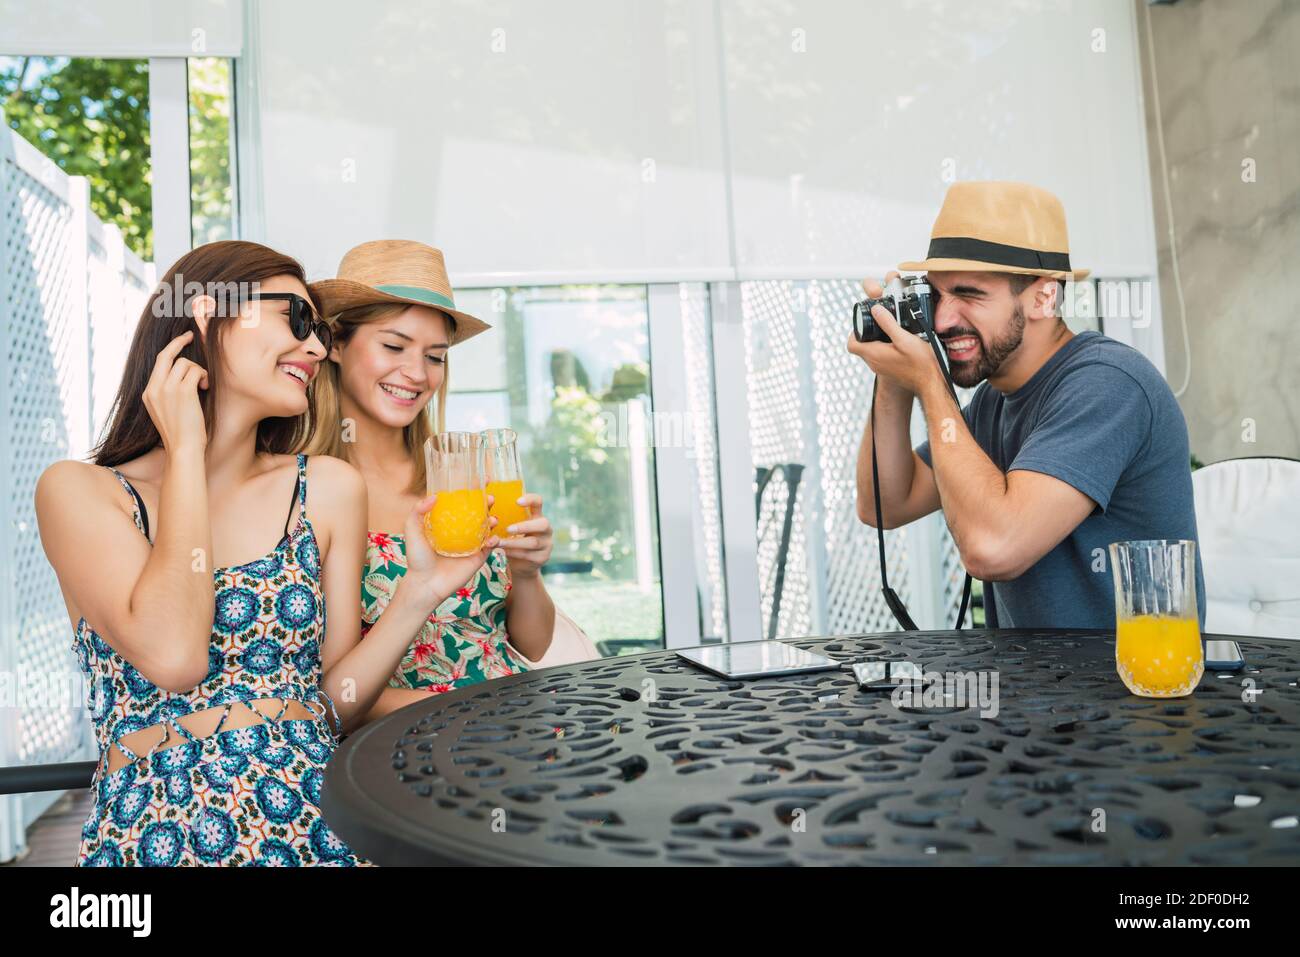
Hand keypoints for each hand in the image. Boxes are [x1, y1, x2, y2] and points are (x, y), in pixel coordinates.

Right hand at [143, 331, 208, 453]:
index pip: (158, 363)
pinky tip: (206, 388)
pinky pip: (196, 371)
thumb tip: (182, 375)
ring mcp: (167, 389)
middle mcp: (154, 388)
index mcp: (148, 393)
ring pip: (185, 363)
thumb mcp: (166, 411)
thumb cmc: (181, 434)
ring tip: (204, 385)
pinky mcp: (182, 392)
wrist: (183, 449)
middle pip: (166, 355)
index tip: (182, 340)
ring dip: (199, 370)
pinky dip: (204, 376)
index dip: (171, 349)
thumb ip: (168, 393)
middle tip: (191, 336)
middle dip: (179, 341)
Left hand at [402, 493, 499, 606]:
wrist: (424, 584)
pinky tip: (492, 537)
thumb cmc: (417, 558)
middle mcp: (461, 531)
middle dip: (488, 503)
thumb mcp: (412, 530)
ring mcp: (471, 543)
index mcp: (448, 522)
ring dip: (494, 519)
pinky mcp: (478, 557)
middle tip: (490, 498)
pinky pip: (490, 546)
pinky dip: (495, 539)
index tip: (484, 480)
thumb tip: (435, 496)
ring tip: (493, 518)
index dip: (473, 491)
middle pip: (479, 512)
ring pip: (488, 527)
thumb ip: (418, 511)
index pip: (462, 502)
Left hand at [498, 493, 552, 578]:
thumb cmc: (513, 538)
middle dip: (524, 526)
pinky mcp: (542, 557)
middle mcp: (545, 528)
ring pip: (533, 542)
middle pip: (543, 524)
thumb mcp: (511, 526)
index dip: (530, 500)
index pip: (538, 502)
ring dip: (514, 542)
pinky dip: (514, 553)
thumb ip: (503, 517)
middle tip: (508, 529)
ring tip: (499, 543)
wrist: (521, 562)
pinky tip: (504, 552)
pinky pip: (529, 555)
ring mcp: (546, 543)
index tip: (517, 501)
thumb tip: (486, 503)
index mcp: (536, 515)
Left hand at [846, 273, 944, 395]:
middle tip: (878, 324)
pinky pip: (880, 357)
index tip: (864, 323)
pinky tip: (898, 342)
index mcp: (874, 355)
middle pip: (860, 347)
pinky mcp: (889, 370)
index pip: (851, 345)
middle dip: (866, 334)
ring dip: (876, 341)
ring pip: (871, 352)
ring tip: (890, 331)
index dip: (854, 332)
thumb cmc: (920, 364)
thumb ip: (888, 323)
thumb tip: (875, 310)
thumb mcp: (904, 338)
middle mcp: (874, 363)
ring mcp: (881, 368)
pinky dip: (884, 348)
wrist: (931, 382)